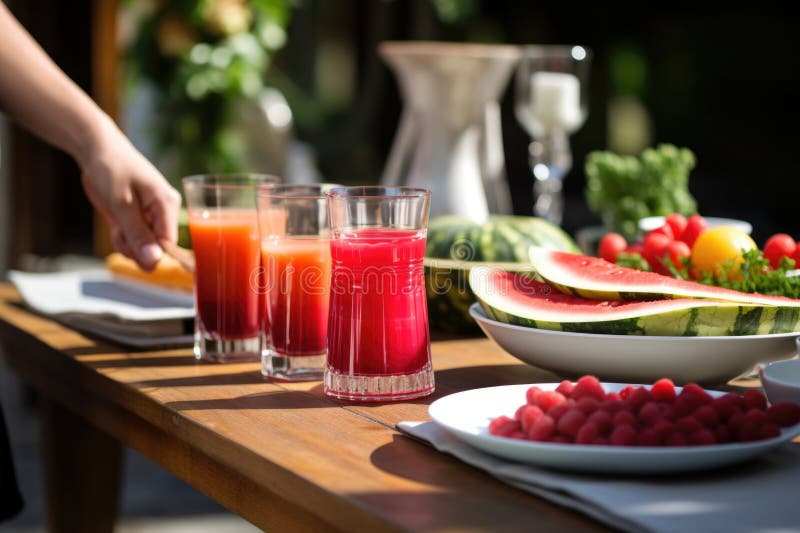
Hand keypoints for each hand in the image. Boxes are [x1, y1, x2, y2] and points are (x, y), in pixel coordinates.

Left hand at [80, 120, 180, 270]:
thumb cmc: (112, 170)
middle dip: (135, 248)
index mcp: (167, 205)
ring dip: (128, 245)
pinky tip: (117, 228)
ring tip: (116, 228)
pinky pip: (138, 240)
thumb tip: (155, 261)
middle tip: (118, 233)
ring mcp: (154, 216)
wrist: (98, 151)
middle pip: (158, 248)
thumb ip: (138, 234)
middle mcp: (166, 212)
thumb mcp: (121, 204)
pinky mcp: (143, 219)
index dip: (150, 253)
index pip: (169, 243)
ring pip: (146, 247)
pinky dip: (126, 240)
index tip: (128, 245)